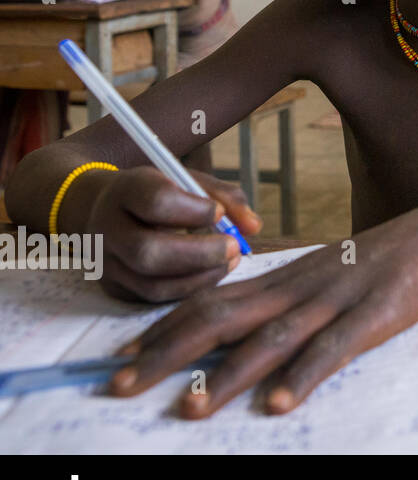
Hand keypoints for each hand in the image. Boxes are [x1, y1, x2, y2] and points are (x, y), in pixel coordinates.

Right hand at [89, 166, 262, 301]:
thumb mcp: (187, 180)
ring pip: (152, 284)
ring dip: (199, 277)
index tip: (219, 213)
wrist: (102, 208)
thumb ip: (225, 198)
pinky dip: (189, 290)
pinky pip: (154, 298)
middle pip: (147, 251)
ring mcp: (106, 264)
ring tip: (230, 261)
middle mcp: (107, 229)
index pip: (155, 202)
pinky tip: (211, 274)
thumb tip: (254, 226)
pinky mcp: (115, 288)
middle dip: (199, 254)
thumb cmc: (157, 192)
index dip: (193, 210)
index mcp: (124, 190)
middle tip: (234, 248)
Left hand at [109, 207, 417, 417]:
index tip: (123, 357)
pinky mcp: (372, 315)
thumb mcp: (317, 275)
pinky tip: (280, 402)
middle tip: (122, 385)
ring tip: (191, 407)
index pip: (208, 303)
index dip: (163, 330)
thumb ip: (278, 300)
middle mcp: (296, 288)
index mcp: (280, 280)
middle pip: (221, 319)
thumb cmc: (373, 262)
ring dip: (228, 375)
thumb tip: (233, 328)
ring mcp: (333, 301)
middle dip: (168, 354)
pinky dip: (304, 375)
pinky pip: (333, 348)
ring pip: (271, 337)